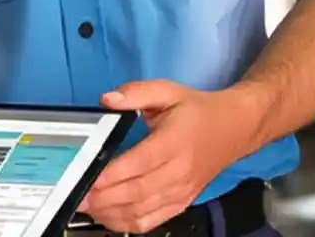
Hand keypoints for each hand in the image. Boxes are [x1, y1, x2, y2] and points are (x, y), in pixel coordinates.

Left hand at [76, 80, 271, 233]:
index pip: (141, 162)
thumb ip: (136, 93)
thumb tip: (108, 99)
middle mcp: (179, 172)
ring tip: (87, 207)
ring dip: (113, 213)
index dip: (113, 173)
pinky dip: (129, 224)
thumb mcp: (168, 91)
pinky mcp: (182, 202)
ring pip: (144, 211)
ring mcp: (182, 191)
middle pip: (139, 192)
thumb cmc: (198, 110)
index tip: (90, 176)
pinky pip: (154, 221)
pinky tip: (109, 216)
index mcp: (174, 143)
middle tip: (78, 195)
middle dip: (105, 197)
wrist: (235, 128)